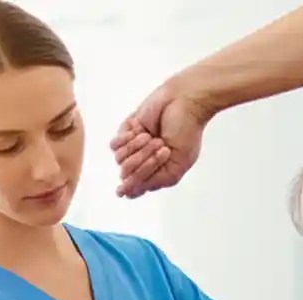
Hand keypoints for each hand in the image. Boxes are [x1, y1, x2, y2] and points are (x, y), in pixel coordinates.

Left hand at [111, 76, 213, 198]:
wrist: (184, 102)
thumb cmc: (187, 131)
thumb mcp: (178, 165)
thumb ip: (155, 181)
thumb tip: (127, 194)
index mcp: (156, 173)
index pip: (135, 189)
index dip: (138, 182)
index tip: (145, 172)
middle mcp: (142, 163)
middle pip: (127, 175)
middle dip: (145, 161)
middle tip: (161, 146)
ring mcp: (133, 148)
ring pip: (120, 160)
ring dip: (139, 148)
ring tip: (153, 137)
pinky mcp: (126, 131)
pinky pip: (115, 145)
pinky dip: (128, 139)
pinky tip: (141, 131)